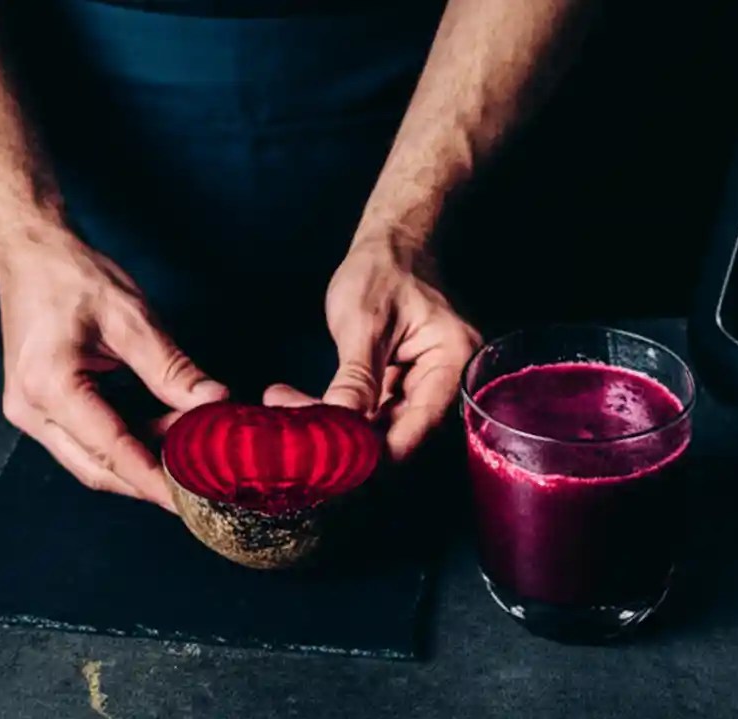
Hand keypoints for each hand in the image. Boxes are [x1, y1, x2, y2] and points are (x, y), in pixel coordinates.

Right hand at [0, 229, 227, 510]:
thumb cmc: (72, 276)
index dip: (154, 479)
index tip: (191, 500)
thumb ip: (172, 368)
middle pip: (99, 468)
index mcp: (49, 386)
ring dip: (142, 458)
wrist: (29, 253)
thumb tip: (213, 403)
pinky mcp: (41, 408)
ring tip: (190, 445)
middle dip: (151, 478)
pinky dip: (127, 442)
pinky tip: (163, 429)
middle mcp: (30, 410)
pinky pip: (87, 441)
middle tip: (201, 481)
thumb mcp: (130, 318)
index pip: (112, 450)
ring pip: (92, 459)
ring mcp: (31, 413)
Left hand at [265, 237, 480, 460]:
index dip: (373, 453)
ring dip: (337, 428)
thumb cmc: (382, 270)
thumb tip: (339, 430)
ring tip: (286, 410)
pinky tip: (301, 406)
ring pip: (380, 429)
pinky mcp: (401, 387)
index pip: (415, 431)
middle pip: (398, 436)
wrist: (390, 244)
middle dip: (346, 441)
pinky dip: (340, 414)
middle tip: (294, 430)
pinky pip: (373, 414)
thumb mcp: (365, 321)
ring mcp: (423, 387)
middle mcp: (445, 383)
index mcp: (452, 364)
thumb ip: (357, 378)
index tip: (325, 455)